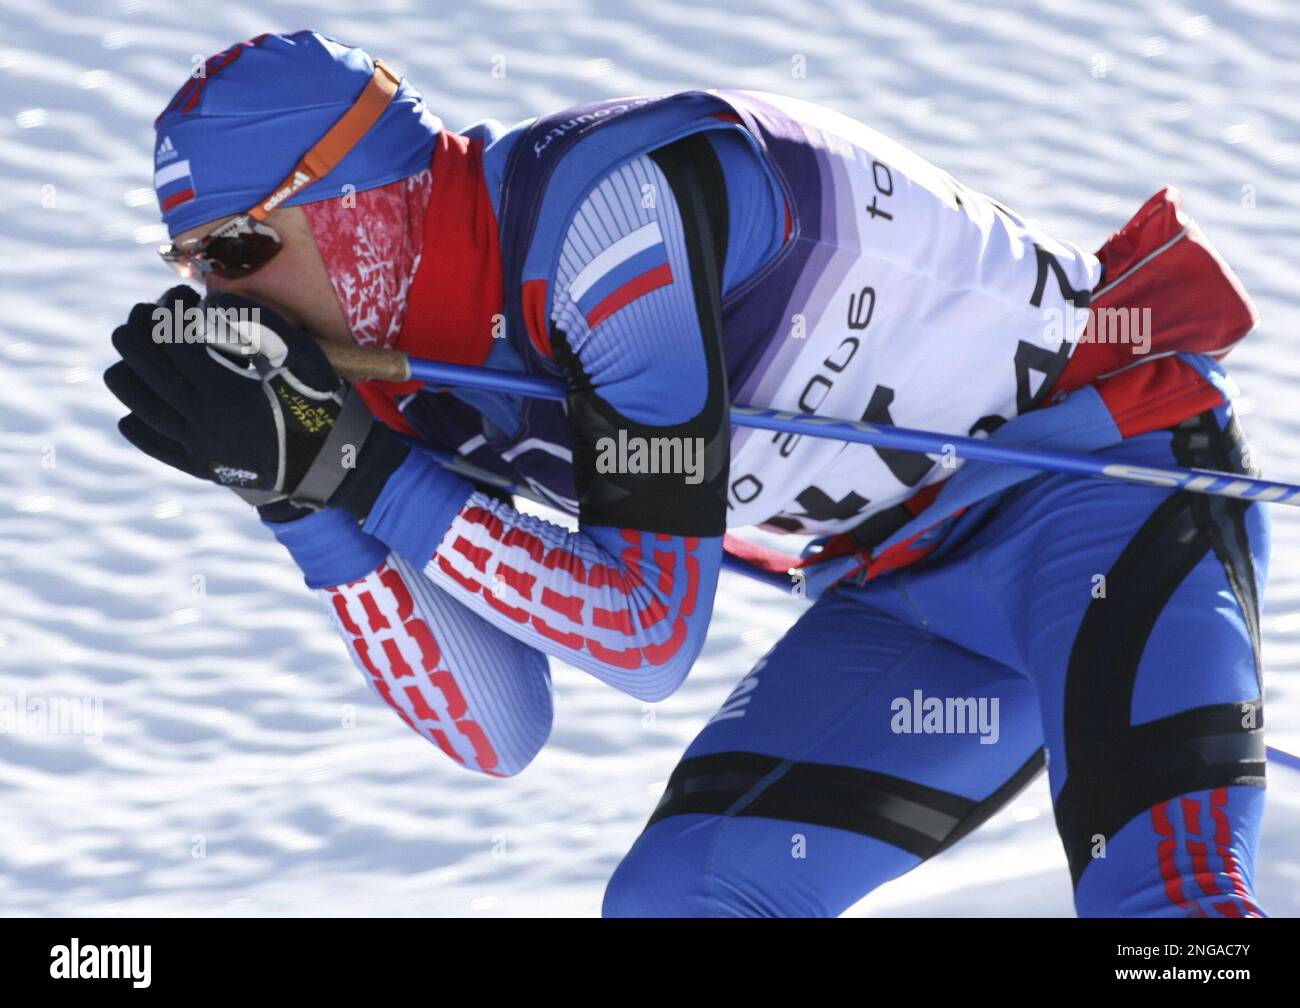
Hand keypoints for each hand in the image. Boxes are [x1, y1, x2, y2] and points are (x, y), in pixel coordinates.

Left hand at [104, 288, 406, 517]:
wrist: (331, 464)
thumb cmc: (319, 401)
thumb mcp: (300, 354)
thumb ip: (255, 322)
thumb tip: (208, 302)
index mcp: (224, 388)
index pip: (170, 336)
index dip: (168, 307)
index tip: (180, 296)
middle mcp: (200, 417)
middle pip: (140, 361)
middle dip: (138, 326)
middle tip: (151, 314)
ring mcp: (194, 443)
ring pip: (133, 397)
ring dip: (129, 364)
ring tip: (142, 350)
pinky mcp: (196, 463)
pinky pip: (145, 436)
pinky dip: (135, 411)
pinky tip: (146, 396)